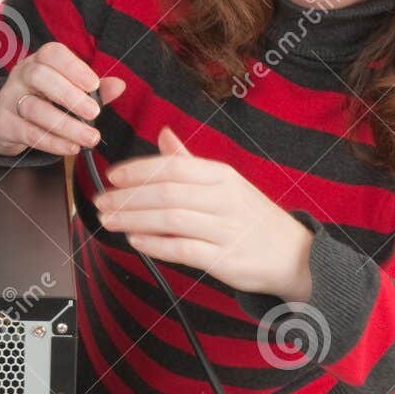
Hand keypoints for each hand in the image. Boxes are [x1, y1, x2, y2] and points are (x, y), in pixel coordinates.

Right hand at [0, 42, 125, 156]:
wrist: (7, 122)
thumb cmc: (43, 101)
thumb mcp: (68, 91)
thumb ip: (92, 90)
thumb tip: (119, 86)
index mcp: (39, 61)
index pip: (52, 54)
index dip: (73, 67)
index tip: (94, 85)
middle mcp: (21, 75)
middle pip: (39, 77)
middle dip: (69, 95)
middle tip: (94, 113)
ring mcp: (9, 99)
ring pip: (34, 108)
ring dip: (66, 125)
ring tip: (89, 137)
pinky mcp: (4, 124)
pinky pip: (28, 133)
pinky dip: (53, 142)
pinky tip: (71, 147)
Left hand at [94, 127, 312, 300]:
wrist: (294, 256)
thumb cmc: (251, 218)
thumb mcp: (226, 183)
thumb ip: (189, 162)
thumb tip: (164, 134)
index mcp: (222, 176)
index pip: (173, 167)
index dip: (138, 171)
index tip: (112, 176)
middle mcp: (224, 199)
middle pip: (166, 193)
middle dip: (127, 198)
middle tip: (101, 202)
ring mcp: (225, 229)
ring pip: (170, 220)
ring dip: (134, 220)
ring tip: (109, 221)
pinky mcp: (225, 259)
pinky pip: (183, 249)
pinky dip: (156, 245)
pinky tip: (135, 242)